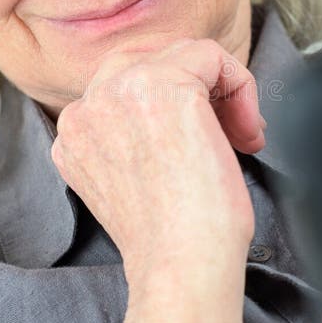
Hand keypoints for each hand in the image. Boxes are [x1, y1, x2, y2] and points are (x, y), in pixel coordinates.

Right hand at [50, 38, 265, 283]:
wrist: (183, 268)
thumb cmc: (174, 241)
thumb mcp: (134, 182)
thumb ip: (134, 138)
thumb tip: (185, 104)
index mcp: (72, 135)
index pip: (124, 87)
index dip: (176, 106)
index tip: (207, 144)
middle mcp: (83, 110)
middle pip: (146, 59)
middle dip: (197, 88)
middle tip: (228, 133)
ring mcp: (115, 93)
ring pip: (182, 53)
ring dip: (222, 91)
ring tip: (243, 136)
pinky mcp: (159, 84)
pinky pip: (212, 54)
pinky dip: (242, 86)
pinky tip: (249, 132)